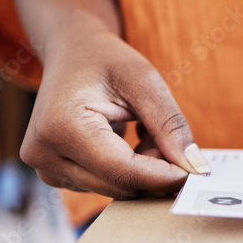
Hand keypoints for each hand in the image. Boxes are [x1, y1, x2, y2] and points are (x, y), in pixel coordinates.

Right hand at [20, 27, 209, 197]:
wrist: (71, 52)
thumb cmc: (105, 60)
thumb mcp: (144, 81)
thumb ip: (169, 125)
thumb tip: (194, 167)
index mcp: (61, 128)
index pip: (124, 172)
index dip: (165, 176)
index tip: (198, 170)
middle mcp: (44, 155)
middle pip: (120, 186)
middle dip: (155, 169)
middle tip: (168, 136)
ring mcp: (46, 168)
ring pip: (117, 189)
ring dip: (143, 169)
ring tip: (143, 128)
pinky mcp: (55, 175)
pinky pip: (107, 185)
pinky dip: (129, 170)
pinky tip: (127, 140)